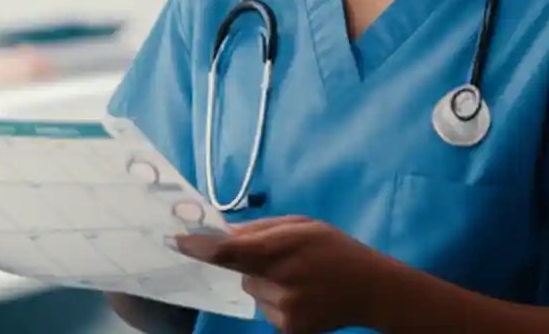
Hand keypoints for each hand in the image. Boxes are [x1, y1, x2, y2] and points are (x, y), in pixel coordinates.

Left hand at [175, 216, 391, 333]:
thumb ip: (261, 229)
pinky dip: (274, 298)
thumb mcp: (302, 226)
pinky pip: (264, 308)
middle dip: (251, 263)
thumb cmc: (334, 249)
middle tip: (284, 258)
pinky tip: (301, 295)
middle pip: (240, 271)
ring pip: (252, 290)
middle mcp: (282, 282)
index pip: (232, 251)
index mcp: (286, 249)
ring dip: (264, 281)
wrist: (371, 290)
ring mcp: (284, 311)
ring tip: (298, 277)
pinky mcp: (287, 329)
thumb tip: (221, 232)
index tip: (177, 241)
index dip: (201, 247)